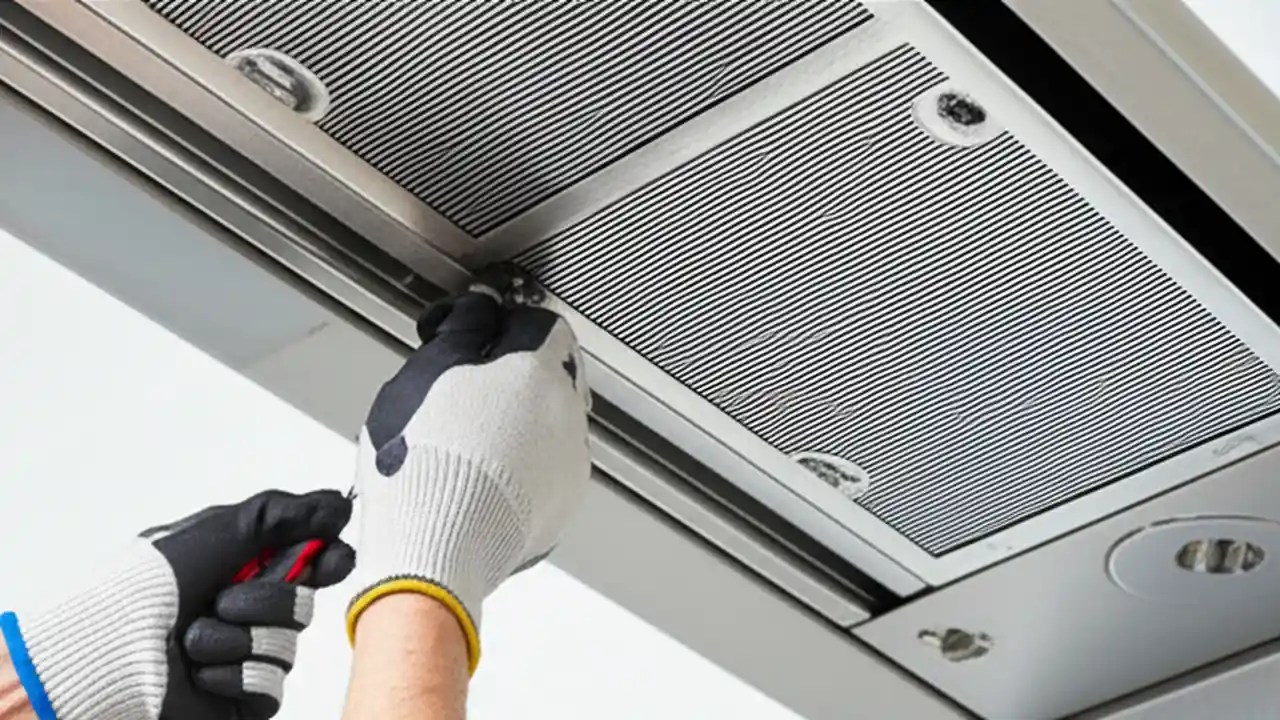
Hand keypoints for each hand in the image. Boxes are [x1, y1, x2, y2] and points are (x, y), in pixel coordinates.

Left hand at [1, 490, 354, 719]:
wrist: (105, 656)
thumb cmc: (140, 591)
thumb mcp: (217, 531)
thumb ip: (283, 514)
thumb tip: (336, 505)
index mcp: (240, 565)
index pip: (310, 560)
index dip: (327, 559)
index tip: (329, 559)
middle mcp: (244, 608)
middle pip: (305, 602)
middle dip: (267, 599)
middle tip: (225, 598)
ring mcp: (244, 654)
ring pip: (288, 646)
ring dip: (239, 638)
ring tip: (194, 638)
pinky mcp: (242, 698)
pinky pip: (271, 685)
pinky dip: (234, 674)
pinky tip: (201, 670)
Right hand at [346, 281, 591, 673]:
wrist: (436, 551)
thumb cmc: (424, 464)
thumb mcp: (427, 372)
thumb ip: (462, 327)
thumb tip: (480, 307)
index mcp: (536, 371)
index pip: (536, 320)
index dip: (497, 321)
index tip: (469, 329)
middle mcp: (565, 412)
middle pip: (549, 370)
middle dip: (510, 370)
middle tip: (462, 383)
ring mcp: (569, 462)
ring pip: (550, 421)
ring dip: (517, 419)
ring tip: (464, 438)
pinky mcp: (560, 505)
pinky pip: (546, 470)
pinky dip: (521, 465)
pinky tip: (481, 475)